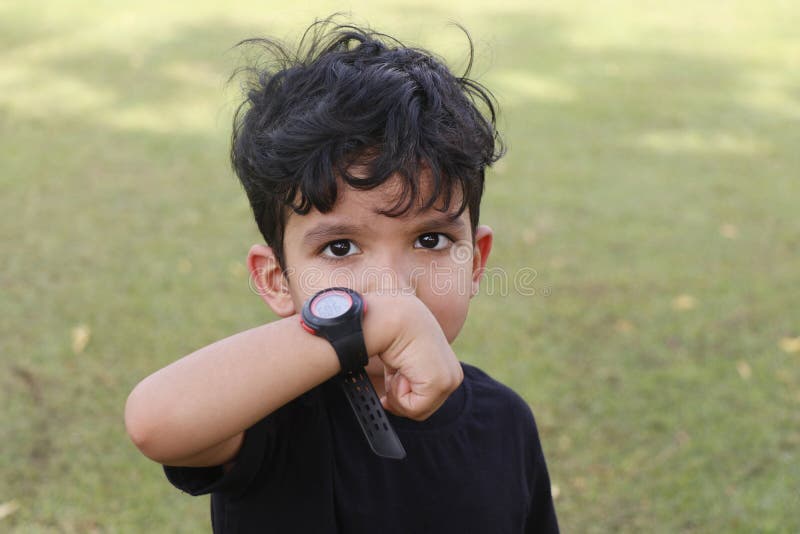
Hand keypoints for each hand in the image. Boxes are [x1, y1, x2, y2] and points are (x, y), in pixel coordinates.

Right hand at [361, 293, 463, 420]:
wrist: (392, 318)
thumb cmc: (393, 334)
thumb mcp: (404, 361)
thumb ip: (407, 380)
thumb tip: (392, 402)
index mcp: (448, 369)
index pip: (425, 400)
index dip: (404, 395)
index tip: (394, 375)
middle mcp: (453, 375)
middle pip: (422, 409)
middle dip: (400, 395)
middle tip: (396, 368)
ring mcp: (449, 380)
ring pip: (416, 411)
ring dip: (398, 393)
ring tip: (399, 366)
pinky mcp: (440, 383)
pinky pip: (411, 408)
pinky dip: (397, 393)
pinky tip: (400, 369)